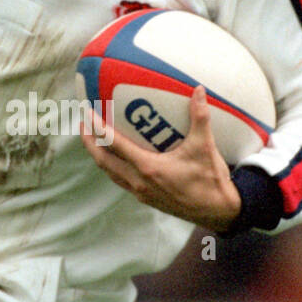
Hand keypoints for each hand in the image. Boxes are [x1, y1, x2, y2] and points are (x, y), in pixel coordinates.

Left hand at [80, 85, 241, 232]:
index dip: (97, 129)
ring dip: (99, 156)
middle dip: (90, 142)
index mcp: (148, 168)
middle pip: (103, 161)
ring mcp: (141, 192)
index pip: (114, 145)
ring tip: (94, 139)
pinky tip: (117, 157)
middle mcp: (139, 181)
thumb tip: (197, 89)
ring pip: (110, 173)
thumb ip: (200, 117)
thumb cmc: (211, 180)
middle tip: (83, 123)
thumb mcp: (205, 146)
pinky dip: (113, 166)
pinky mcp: (146, 199)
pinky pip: (121, 180)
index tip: (87, 113)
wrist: (218, 211)